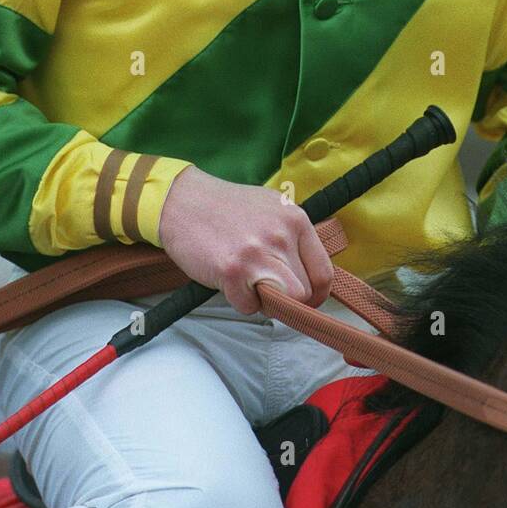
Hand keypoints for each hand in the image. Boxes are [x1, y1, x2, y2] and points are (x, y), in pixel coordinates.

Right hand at [157, 165, 333, 314]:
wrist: (182, 201)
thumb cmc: (226, 208)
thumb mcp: (271, 209)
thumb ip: (293, 238)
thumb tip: (309, 276)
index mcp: (295, 220)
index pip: (324, 274)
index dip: (316, 296)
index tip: (304, 300)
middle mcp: (281, 236)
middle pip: (305, 293)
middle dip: (288, 299)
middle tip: (267, 289)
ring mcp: (257, 253)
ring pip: (284, 304)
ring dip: (267, 303)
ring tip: (250, 285)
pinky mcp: (233, 270)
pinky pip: (249, 307)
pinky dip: (239, 301)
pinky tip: (228, 281)